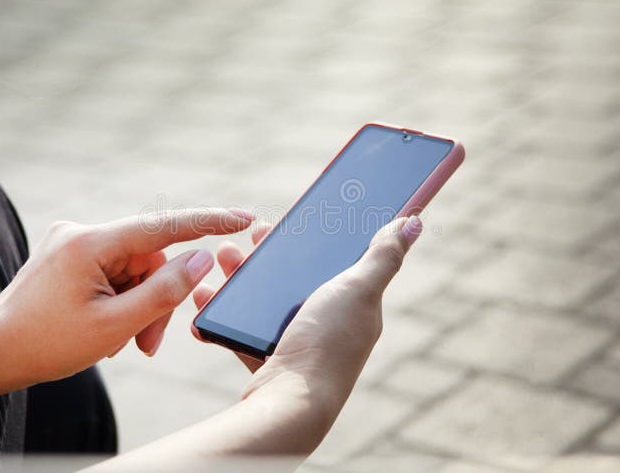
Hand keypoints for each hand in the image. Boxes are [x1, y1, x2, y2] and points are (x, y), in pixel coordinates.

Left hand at [0, 207, 252, 392]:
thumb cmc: (48, 343)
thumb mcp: (116, 324)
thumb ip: (164, 291)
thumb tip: (201, 259)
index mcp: (91, 243)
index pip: (162, 226)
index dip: (207, 222)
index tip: (244, 218)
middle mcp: (81, 232)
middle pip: (149, 258)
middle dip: (157, 299)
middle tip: (149, 345)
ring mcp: (73, 242)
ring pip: (134, 269)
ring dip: (140, 305)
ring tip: (127, 343)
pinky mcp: (69, 255)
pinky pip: (115, 271)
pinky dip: (122, 299)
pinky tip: (109, 329)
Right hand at [191, 215, 422, 450]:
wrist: (289, 403)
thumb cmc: (327, 344)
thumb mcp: (359, 291)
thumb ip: (383, 256)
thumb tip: (414, 222)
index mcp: (355, 304)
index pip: (340, 260)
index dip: (321, 236)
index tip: (298, 216)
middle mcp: (329, 323)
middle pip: (297, 277)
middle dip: (271, 252)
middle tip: (255, 233)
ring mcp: (298, 342)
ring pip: (265, 300)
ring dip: (241, 276)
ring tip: (222, 257)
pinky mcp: (269, 358)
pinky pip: (242, 330)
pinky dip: (222, 315)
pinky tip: (206, 298)